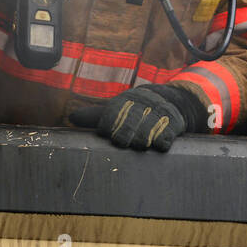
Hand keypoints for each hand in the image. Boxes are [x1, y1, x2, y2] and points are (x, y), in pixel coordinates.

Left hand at [69, 84, 205, 151]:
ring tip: (140, 145)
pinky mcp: (174, 123)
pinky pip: (165, 138)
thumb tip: (72, 118)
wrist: (171, 100)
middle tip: (124, 143)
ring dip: (141, 142)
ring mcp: (160, 114)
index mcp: (126, 100)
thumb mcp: (119, 108)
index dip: (109, 126)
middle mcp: (143, 104)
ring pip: (146, 133)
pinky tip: (158, 146)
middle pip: (129, 124)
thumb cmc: (138, 109)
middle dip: (125, 136)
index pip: (114, 113)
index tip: (108, 134)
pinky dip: (161, 143)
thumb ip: (97, 115)